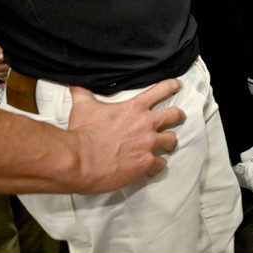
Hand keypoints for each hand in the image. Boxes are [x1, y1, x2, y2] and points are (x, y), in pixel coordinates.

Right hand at [66, 78, 185, 193]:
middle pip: (174, 115)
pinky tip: (152, 168)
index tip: (177, 85)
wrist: (79, 159)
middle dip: (178, 116)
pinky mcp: (145, 164)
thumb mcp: (83, 107)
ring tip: (165, 146)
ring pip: (172, 141)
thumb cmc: (82, 132)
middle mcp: (146, 124)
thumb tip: (75, 85)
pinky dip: (157, 166)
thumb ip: (83, 94)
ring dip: (168, 143)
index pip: (161, 90)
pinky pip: (161, 165)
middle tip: (177, 118)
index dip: (172, 86)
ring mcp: (148, 144)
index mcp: (135, 107)